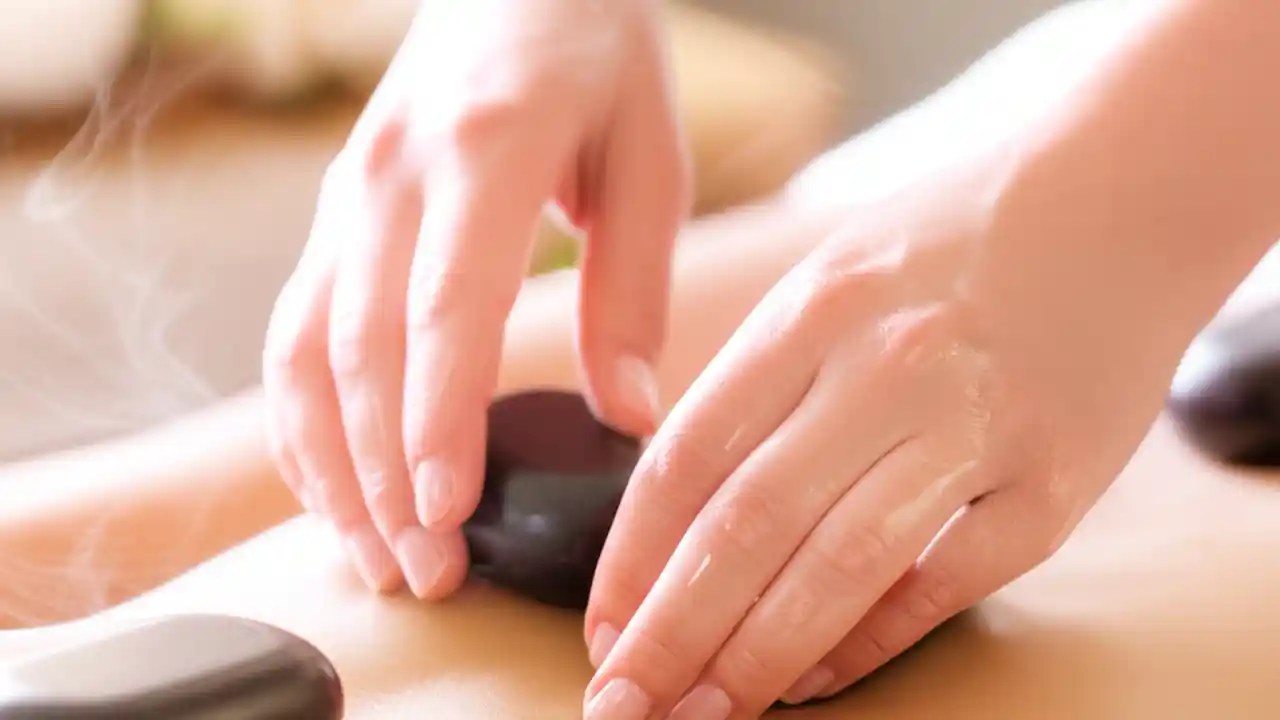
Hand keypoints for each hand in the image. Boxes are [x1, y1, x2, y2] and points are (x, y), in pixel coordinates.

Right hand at [262, 0, 688, 597]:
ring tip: (376, 555)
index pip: (443, 305)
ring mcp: (347, 195)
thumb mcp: (649, 159)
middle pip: (362, 349)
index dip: (437, 418)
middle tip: (424, 571)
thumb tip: (630, 417)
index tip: (445, 511)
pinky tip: (334, 484)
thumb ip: (633, 292)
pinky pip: (294, 332)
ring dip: (332, 465)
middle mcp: (392, 176)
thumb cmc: (598, 58)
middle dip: (385, 474)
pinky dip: (303, 420)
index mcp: (486, 150)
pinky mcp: (334, 217)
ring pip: (306, 352)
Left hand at [581, 157, 1189, 717]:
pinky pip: (941, 586)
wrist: (1120, 197)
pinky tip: (812, 682)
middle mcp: (887, 367)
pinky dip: (867, 645)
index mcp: (813, 310)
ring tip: (701, 716)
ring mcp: (976, 427)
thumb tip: (681, 514)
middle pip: (748, 526)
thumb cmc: (952, 241)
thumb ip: (759, 381)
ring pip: (839, 569)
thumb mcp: (831, 275)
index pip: (689, 457)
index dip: (632, 557)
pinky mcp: (1054, 484)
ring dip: (756, 658)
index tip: (604, 624)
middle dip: (672, 631)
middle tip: (624, 702)